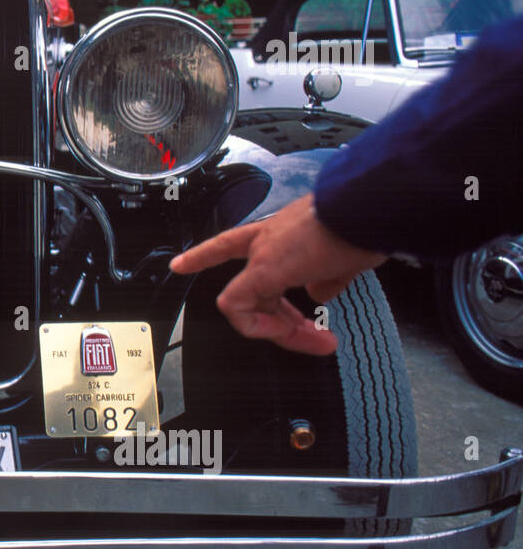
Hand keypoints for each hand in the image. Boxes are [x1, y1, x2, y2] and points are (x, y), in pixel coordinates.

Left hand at [167, 194, 387, 355]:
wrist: (369, 206)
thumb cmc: (364, 224)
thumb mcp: (344, 256)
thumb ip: (326, 278)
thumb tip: (318, 295)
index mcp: (280, 233)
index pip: (230, 243)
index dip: (202, 255)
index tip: (179, 265)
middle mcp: (266, 240)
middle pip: (254, 290)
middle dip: (285, 322)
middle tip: (318, 339)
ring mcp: (263, 253)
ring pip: (250, 302)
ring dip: (286, 330)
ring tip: (322, 341)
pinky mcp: (266, 268)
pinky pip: (240, 305)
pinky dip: (257, 326)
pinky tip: (288, 335)